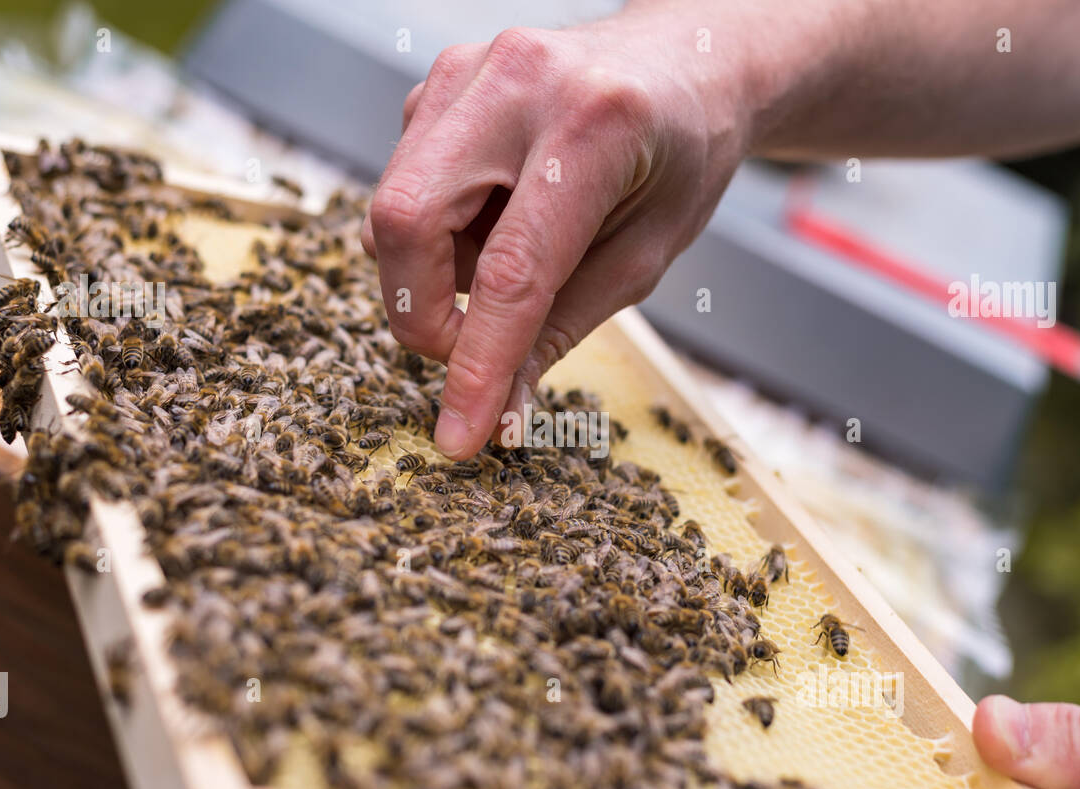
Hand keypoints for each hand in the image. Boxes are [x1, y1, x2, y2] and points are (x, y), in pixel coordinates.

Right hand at [361, 8, 755, 458]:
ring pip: (394, 208)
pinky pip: (406, 183)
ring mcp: (467, 71)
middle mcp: (517, 82)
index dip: (478, 364)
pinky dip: (441, 229)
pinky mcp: (440, 80)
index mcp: (593, 127)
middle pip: (405, 222)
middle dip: (420, 312)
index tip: (460, 436)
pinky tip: (498, 214)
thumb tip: (497, 415)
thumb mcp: (643, 257)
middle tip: (466, 348)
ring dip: (438, 268)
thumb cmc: (679, 159)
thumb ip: (562, 330)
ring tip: (513, 254)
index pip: (511, 270)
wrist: (685, 60)